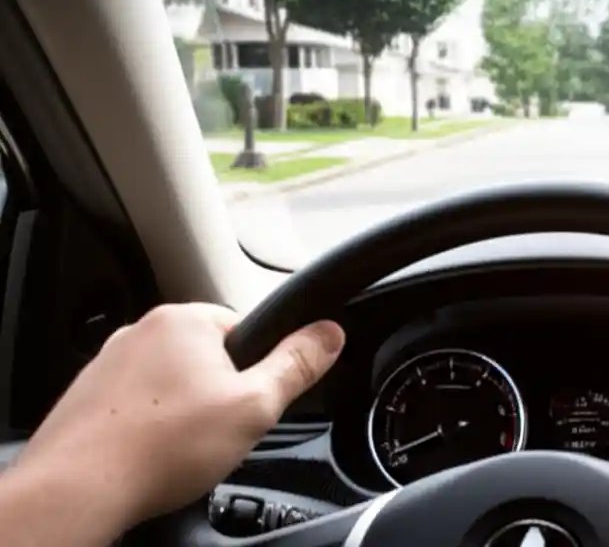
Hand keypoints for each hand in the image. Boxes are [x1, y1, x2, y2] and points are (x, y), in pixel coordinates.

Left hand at [8, 303, 344, 535]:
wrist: (78, 490)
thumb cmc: (161, 447)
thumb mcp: (256, 406)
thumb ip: (298, 365)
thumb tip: (330, 333)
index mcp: (184, 320)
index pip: (246, 329)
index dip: (257, 371)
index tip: (250, 402)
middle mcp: (141, 331)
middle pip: (207, 357)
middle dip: (219, 393)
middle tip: (219, 431)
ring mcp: (108, 364)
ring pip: (171, 384)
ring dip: (183, 412)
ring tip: (182, 449)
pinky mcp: (88, 398)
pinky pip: (137, 406)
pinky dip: (149, 428)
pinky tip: (152, 455)